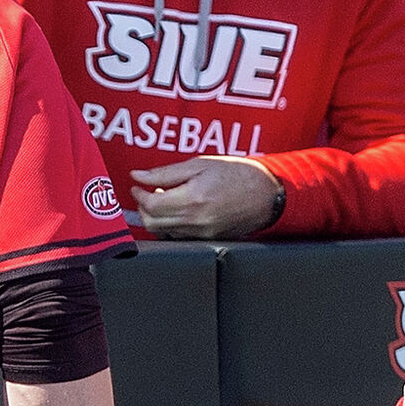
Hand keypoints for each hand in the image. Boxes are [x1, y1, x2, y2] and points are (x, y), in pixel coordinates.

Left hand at [130, 157, 280, 238]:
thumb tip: (139, 176)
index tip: (137, 186)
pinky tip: (179, 210)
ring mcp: (202, 234)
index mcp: (193, 199)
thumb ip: (165, 172)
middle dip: (143, 208)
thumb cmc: (238, 175)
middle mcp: (196, 221)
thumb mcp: (200, 165)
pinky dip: (171, 224)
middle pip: (152, 222)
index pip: (151, 205)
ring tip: (165, 199)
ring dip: (157, 216)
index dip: (138, 195)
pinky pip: (179, 236)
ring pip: (163, 232)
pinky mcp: (207, 240)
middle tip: (147, 192)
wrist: (267, 194)